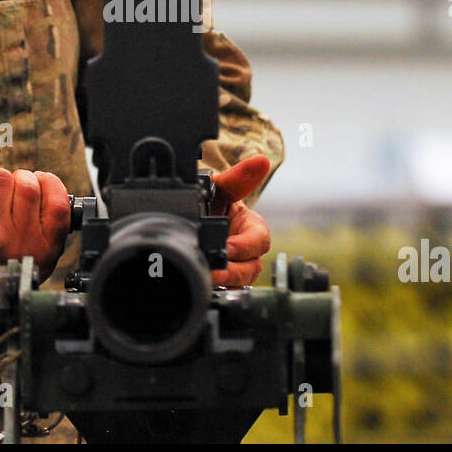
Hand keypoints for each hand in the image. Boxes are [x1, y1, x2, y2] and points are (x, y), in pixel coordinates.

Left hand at [207, 155, 272, 286]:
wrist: (190, 216)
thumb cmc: (212, 200)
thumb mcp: (221, 188)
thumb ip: (237, 178)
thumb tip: (261, 161)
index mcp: (252, 227)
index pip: (260, 240)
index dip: (246, 245)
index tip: (229, 246)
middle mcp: (247, 250)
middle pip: (251, 266)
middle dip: (234, 269)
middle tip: (214, 269)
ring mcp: (235, 267)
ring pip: (239, 282)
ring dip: (224, 282)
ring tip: (207, 279)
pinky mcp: (222, 282)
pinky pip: (224, 290)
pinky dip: (214, 288)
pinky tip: (202, 284)